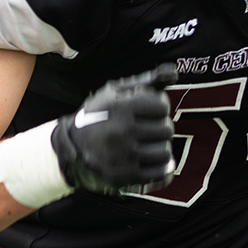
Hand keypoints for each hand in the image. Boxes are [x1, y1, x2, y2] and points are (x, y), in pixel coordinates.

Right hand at [50, 64, 178, 193]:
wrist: (73, 146)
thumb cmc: (100, 114)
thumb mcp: (116, 92)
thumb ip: (148, 81)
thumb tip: (174, 71)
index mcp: (119, 107)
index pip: (162, 106)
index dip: (159, 107)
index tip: (149, 110)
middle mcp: (121, 131)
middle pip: (167, 129)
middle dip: (160, 127)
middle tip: (148, 128)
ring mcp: (122, 156)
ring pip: (165, 152)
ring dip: (160, 147)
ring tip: (148, 143)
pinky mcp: (125, 176)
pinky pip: (161, 172)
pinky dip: (162, 167)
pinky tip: (153, 159)